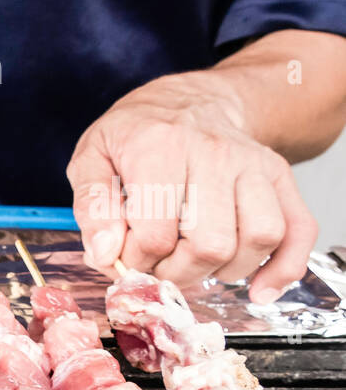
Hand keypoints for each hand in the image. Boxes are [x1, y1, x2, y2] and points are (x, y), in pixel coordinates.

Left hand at [68, 71, 316, 302]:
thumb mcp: (92, 158)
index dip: (136, 261)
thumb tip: (106, 254)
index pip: (155, 235)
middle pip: (210, 245)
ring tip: (195, 261)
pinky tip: (258, 288)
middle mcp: (214, 153)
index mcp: (160, 148)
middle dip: (178, 273)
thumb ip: (92, 207)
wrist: (189, 101)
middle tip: (159, 263)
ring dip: (224, 270)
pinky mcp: (279, 177)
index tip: (126, 255)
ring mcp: (253, 165)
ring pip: (257, 239)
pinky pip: (297, 232)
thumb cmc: (136, 134)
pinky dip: (283, 268)